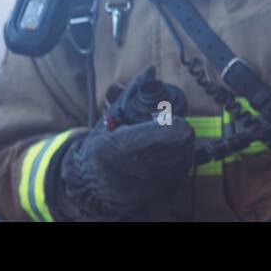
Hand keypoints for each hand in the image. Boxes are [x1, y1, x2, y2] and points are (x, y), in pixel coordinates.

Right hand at [51, 67, 194, 220]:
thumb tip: (151, 70)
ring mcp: (143, 191)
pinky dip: (179, 164)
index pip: (164, 133)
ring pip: (183, 160)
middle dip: (180, 131)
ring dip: (181, 147)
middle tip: (172, 126)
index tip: (174, 118)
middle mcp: (128, 173)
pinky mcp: (154, 200)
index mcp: (113, 149)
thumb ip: (133, 93)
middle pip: (180, 145)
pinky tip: (167, 157)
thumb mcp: (111, 118)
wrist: (86, 187)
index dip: (175, 123)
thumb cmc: (99, 147)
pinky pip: (180, 176)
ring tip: (168, 141)